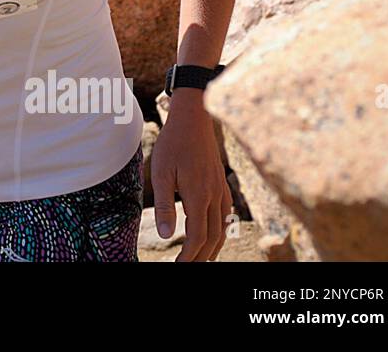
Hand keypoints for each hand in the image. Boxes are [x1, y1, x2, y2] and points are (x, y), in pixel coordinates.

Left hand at [150, 91, 232, 260]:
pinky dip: (221, 231)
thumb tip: (165, 235)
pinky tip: (215, 234)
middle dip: (201, 257)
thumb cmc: (173, 143)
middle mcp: (214, 196)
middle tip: (188, 268)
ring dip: (213, 247)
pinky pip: (226, 215)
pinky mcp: (222, 184)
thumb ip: (163, 204)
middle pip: (212, 237)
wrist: (194, 119)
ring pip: (222, 228)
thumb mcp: (161, 172)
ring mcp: (221, 190)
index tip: (179, 266)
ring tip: (202, 260)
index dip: (189, 256)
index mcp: (199, 196)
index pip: (197, 236)